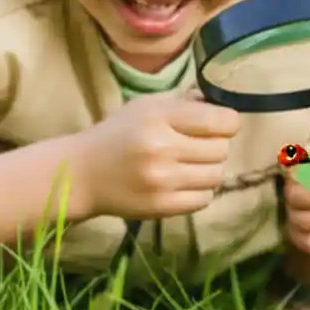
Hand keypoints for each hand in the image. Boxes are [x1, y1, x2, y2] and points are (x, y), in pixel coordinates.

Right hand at [70, 92, 239, 219]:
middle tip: (197, 146)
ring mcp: (163, 180)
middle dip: (215, 145)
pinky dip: (199, 191)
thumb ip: (184, 102)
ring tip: (190, 165)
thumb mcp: (145, 106)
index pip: (221, 121)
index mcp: (158, 116)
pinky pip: (204, 199)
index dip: (226, 122)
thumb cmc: (117, 134)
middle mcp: (162, 147)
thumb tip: (220, 106)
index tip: (218, 125)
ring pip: (216, 175)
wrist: (82, 174)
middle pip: (221, 149)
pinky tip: (182, 183)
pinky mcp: (162, 206)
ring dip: (208, 169)